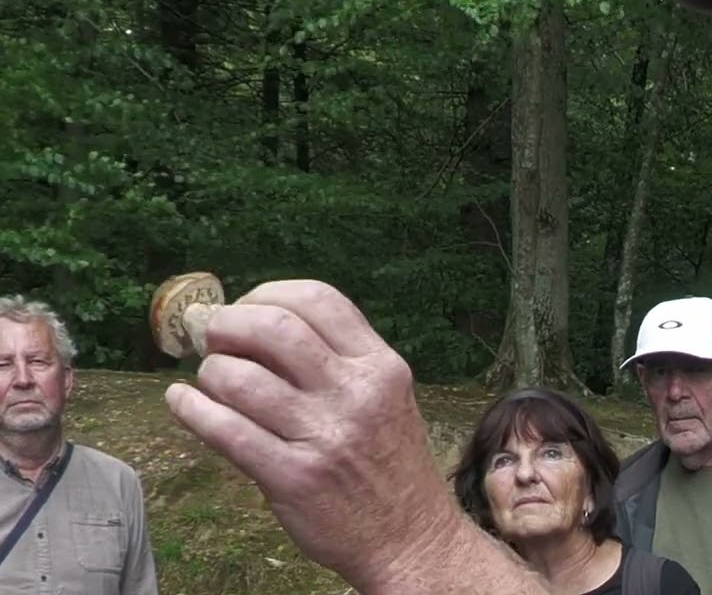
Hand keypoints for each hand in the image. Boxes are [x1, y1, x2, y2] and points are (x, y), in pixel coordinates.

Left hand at [163, 280, 453, 590]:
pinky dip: (191, 409)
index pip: (318, 299)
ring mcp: (324, 436)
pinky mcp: (292, 477)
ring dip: (210, 372)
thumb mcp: (387, 396)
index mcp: (381, 366)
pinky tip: (181, 402)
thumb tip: (260, 324)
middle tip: (212, 337)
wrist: (409, 537)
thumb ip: (340, 359)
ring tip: (210, 380)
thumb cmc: (390, 462)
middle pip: (274, 327)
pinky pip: (225, 431)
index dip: (267, 293)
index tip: (246, 308)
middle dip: (228, 324)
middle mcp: (356, 393)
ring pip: (241, 379)